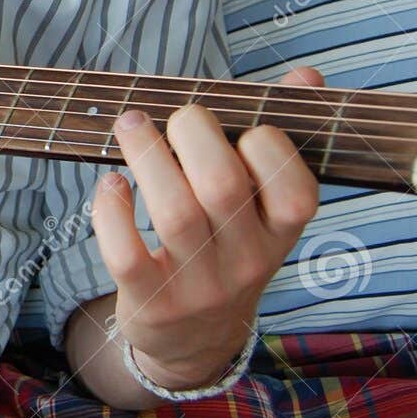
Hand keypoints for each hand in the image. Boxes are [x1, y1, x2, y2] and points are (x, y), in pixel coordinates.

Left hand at [91, 65, 324, 388]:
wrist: (194, 341)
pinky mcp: (150, 302)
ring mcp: (198, 286)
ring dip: (145, 155)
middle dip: (192, 131)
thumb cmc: (227, 247)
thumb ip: (282, 139)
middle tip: (173, 118)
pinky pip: (126, 254)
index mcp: (282, 232)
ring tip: (130, 126)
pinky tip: (112, 185)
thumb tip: (306, 76)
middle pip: (222, 184)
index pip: (293, 187)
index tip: (235, 129)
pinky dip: (112, 210)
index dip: (264, 143)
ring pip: (174, 211)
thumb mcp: (262, 207)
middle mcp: (247, 262)